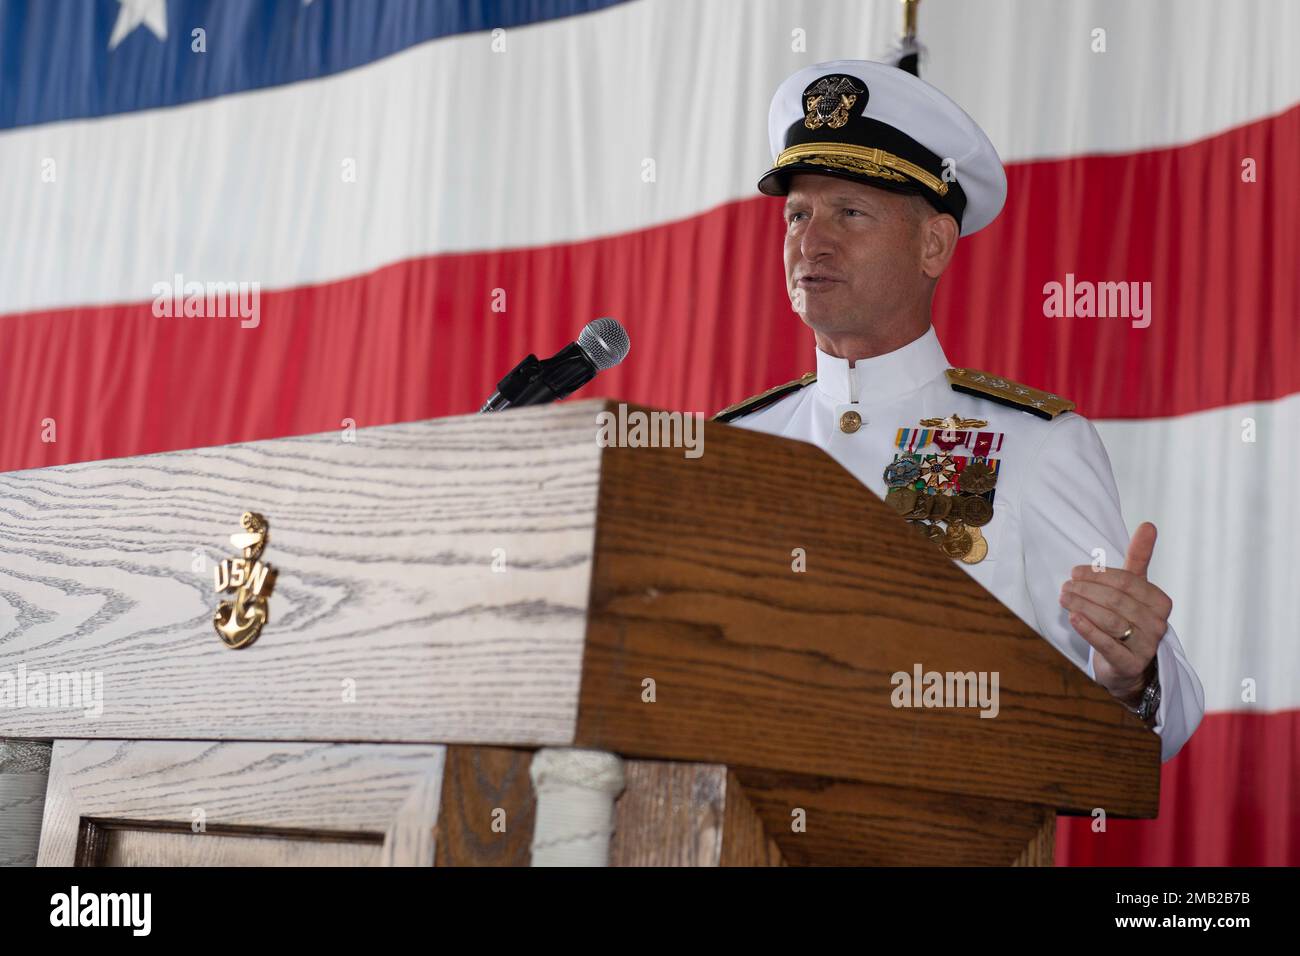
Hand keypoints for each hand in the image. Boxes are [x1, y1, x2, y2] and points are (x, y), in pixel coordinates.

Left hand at [1058, 522, 1170, 707]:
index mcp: (1160, 602)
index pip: (1127, 582)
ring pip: (1110, 620)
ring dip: (1082, 606)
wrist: (1126, 665)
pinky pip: (1108, 644)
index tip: (1075, 572)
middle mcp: (1158, 624)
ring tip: (1064, 598)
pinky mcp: (1130, 664)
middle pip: (1116, 600)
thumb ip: (1139, 558)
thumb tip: (1148, 524)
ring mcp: (1146, 646)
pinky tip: (1073, 618)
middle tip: (1065, 586)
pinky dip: (1088, 630)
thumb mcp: (1134, 589)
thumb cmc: (1128, 619)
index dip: (1099, 575)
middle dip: (1086, 590)